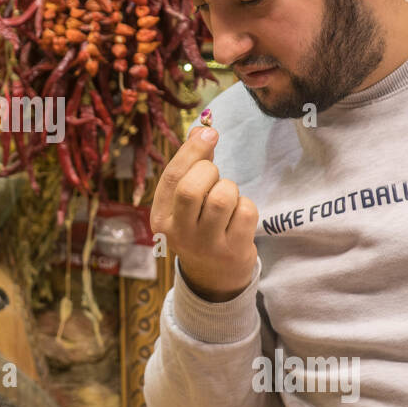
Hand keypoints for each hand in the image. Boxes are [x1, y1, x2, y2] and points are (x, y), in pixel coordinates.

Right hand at [150, 126, 258, 301]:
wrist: (213, 276)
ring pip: (223, 198)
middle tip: (214, 178)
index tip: (209, 134)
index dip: (191, 150)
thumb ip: (190, 165)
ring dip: (230, 188)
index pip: (172, 178)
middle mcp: (179, 233)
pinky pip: (246, 211)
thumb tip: (202, 130)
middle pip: (193, 188)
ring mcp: (206, 245)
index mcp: (160, 217)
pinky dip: (246, 206)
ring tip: (227, 198)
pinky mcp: (233, 251)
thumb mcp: (184, 202)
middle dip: (209, 171)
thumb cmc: (198, 226)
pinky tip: (238, 216)